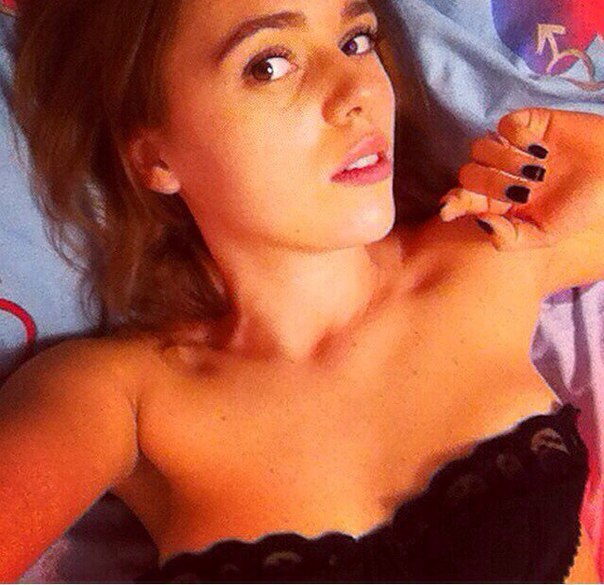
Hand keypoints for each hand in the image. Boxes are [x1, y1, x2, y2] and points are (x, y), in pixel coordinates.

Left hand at [439, 108, 603, 250]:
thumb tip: (477, 223)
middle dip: (489, 183)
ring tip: (538, 171)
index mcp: (498, 202)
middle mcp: (499, 174)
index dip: (452, 203)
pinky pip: (504, 125)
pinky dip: (518, 137)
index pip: (462, 199)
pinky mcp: (529, 124)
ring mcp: (511, 148)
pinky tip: (542, 149)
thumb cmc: (582, 208)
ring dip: (505, 161)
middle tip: (521, 191)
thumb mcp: (545, 234)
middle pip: (468, 173)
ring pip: (480, 148)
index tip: (449, 209)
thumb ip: (509, 238)